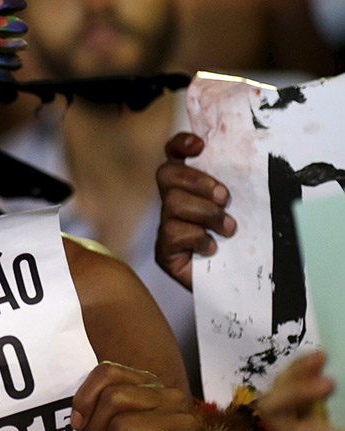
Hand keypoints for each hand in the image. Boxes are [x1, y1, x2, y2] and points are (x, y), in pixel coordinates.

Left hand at [71, 362, 197, 430]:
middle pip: (113, 398)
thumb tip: (78, 421)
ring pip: (122, 427)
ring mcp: (181, 421)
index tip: (77, 423)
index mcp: (151, 384)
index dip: (85, 397)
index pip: (108, 372)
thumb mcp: (120, 426)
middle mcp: (169, 397)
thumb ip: (101, 412)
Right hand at [155, 132, 236, 290]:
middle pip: (167, 173)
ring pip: (173, 203)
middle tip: (225, 197)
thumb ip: (242, 189)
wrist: (242, 286)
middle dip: (198, 181)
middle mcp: (174, 201)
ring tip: (229, 228)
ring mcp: (167, 225)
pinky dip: (198, 238)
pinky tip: (212, 248)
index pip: (175, 155)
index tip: (199, 146)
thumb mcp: (249, 210)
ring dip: (207, 214)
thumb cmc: (247, 244)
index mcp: (194, 186)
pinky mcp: (164, 250)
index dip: (180, 144)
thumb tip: (265, 168)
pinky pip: (173, 232)